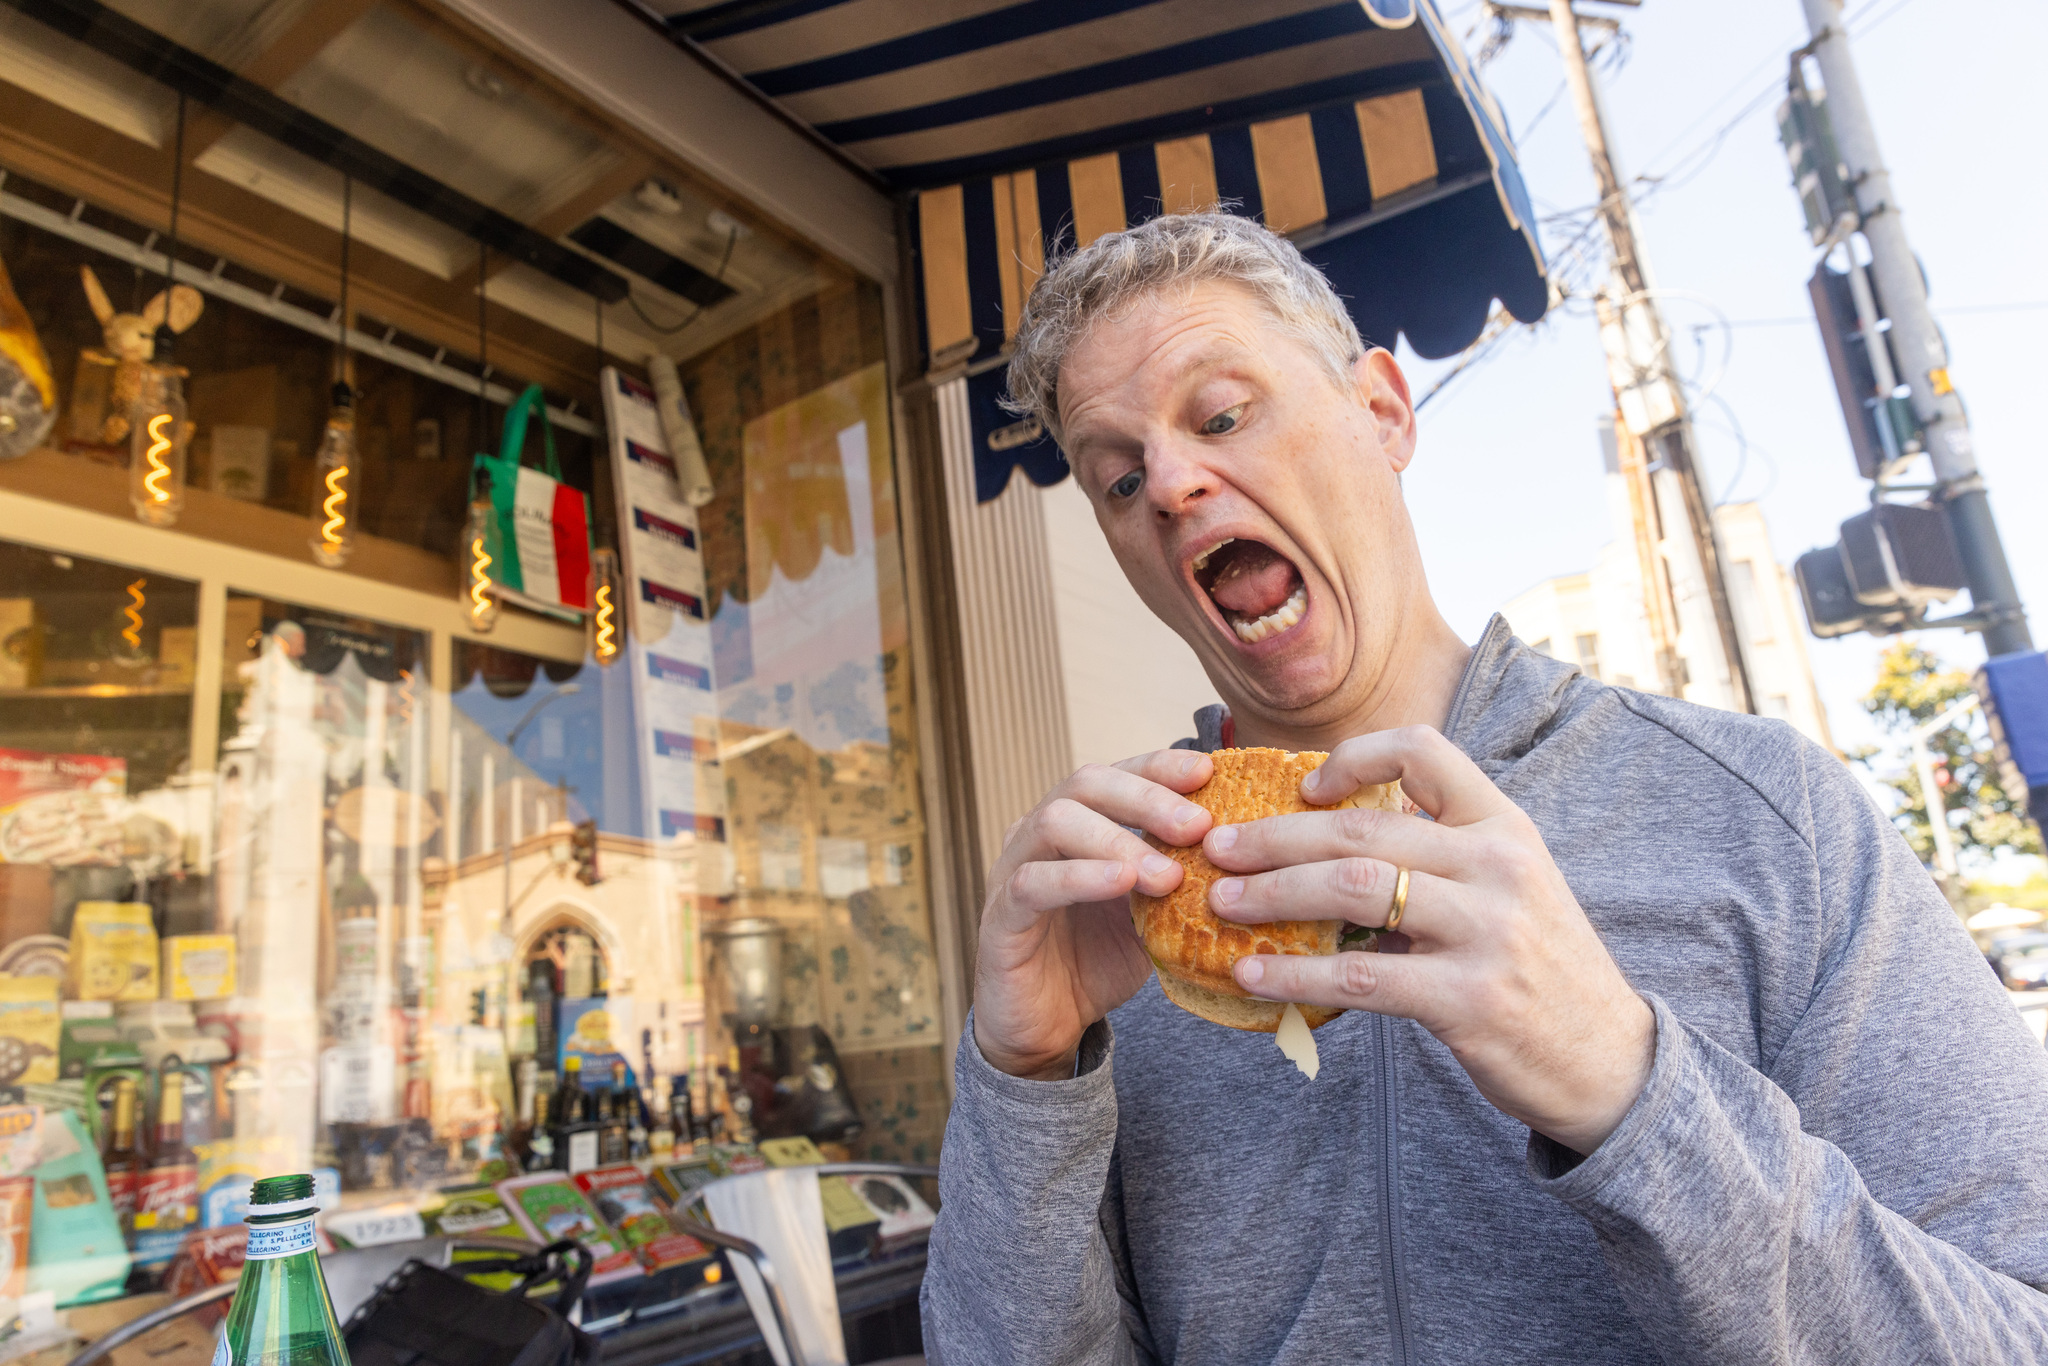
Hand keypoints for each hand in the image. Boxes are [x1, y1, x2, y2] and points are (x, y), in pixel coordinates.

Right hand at [973, 751, 1216, 1080]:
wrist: (1046, 1026)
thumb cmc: (1098, 959)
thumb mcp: (1151, 912)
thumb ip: (1179, 878)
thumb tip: (1244, 853)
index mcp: (1078, 822)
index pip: (1118, 772)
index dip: (1161, 766)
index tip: (1209, 773)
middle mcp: (1038, 832)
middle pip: (1087, 782)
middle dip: (1148, 797)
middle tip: (1198, 826)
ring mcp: (1012, 868)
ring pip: (1056, 821)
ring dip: (1119, 841)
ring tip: (1169, 875)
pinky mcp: (999, 916)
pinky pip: (1034, 882)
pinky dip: (1081, 878)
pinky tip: (1123, 886)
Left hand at [1203, 726, 1653, 1154]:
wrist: (1609, 1061)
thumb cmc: (1537, 967)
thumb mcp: (1508, 887)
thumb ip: (1438, 857)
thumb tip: (1322, 844)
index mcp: (1504, 825)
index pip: (1423, 752)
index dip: (1354, 759)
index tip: (1304, 788)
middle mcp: (1497, 865)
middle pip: (1361, 830)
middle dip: (1274, 837)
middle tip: (1216, 849)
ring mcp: (1486, 931)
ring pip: (1351, 891)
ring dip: (1271, 895)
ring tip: (1223, 905)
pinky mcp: (1467, 998)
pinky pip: (1358, 977)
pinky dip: (1293, 975)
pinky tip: (1252, 977)